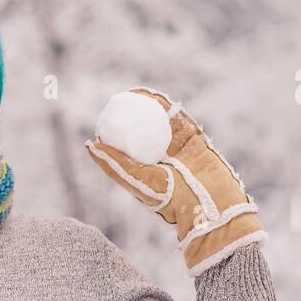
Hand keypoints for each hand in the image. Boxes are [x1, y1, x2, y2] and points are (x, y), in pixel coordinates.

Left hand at [84, 87, 266, 275]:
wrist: (209, 207)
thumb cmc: (171, 200)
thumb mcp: (138, 182)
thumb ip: (115, 165)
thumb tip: (91, 145)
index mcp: (145, 170)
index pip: (127, 146)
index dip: (117, 130)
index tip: (106, 115)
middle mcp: (162, 159)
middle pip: (144, 131)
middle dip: (133, 115)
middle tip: (120, 100)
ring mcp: (180, 149)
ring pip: (162, 123)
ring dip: (151, 108)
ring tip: (137, 94)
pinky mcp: (196, 142)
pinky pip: (182, 121)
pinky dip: (170, 109)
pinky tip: (158, 98)